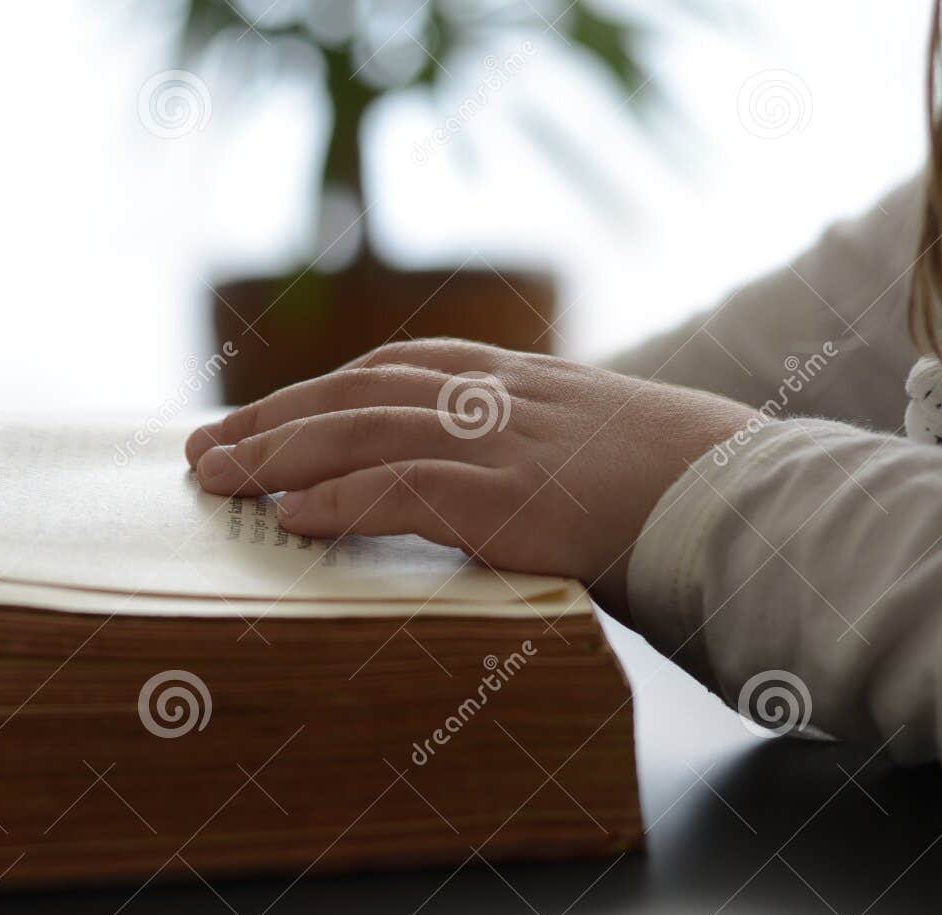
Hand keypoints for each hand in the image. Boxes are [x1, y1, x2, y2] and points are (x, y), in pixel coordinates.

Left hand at [184, 339, 758, 620]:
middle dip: (270, 419)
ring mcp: (492, 440)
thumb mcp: (591, 439)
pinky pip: (395, 489)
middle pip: (351, 393)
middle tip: (205, 445)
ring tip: (217, 478)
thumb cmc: (674, 483)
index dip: (315, 393)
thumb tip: (489, 483)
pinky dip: (334, 499)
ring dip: (275, 456)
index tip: (263, 415)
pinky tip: (288, 516)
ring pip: (356, 432)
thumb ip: (530, 444)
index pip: (389, 372)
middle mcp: (490, 395)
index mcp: (510, 378)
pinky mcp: (499, 494)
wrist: (736, 497)